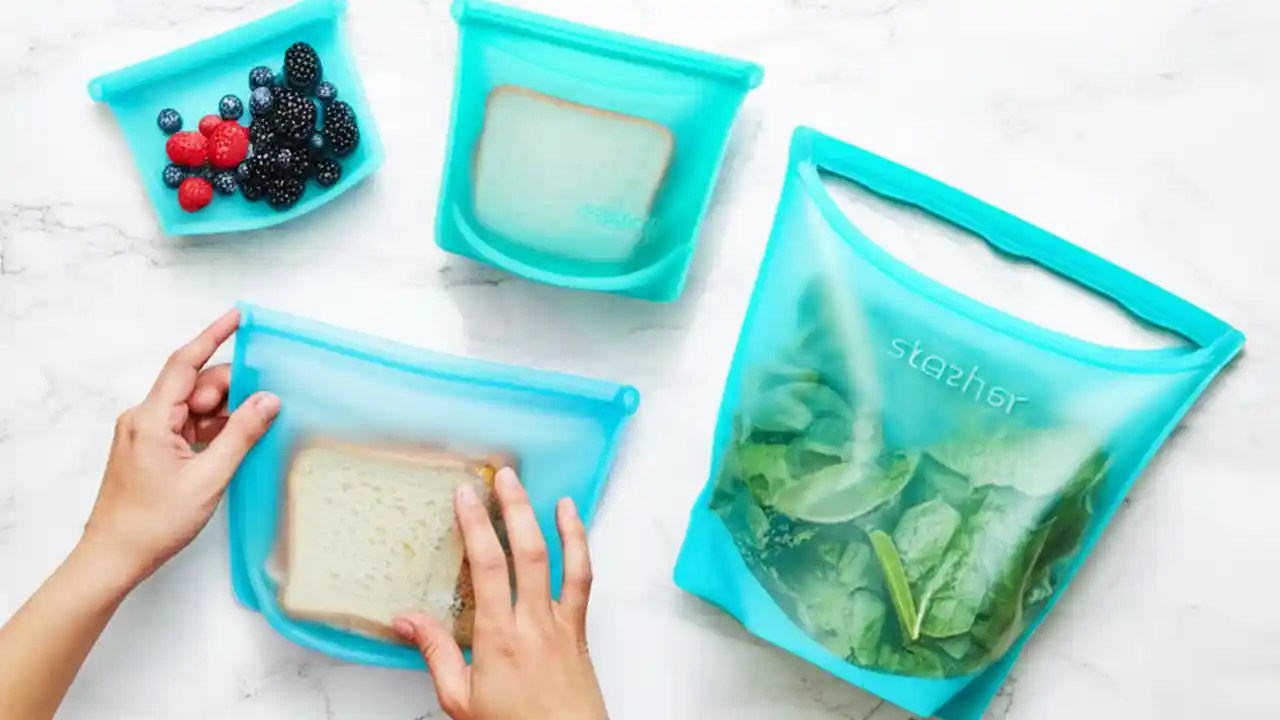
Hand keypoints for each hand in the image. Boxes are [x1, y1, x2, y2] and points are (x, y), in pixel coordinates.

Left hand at [81, 309, 279, 582]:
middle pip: (194, 385)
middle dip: (230, 390)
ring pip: (192, 406)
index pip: (185, 363)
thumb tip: (269, 400)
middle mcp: (143, 418)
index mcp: (150, 418)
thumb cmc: (153, 523)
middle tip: (264, 405)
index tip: (238, 317)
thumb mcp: (209, 477)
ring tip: (249, 432)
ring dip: (222, 414)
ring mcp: (144, 432)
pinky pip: (186, 424)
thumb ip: (241, 434)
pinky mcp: (150, 447)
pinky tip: (231, 443)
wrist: (115, 556)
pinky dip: (211, 429)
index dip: (213, 335)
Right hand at [395, 468, 606, 719]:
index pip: (486, 569)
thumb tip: (405, 618)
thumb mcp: (460, 699)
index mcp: (498, 638)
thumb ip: (435, 653)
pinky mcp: (578, 626)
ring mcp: (560, 621)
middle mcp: (532, 623)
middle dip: (511, 509)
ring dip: (543, 518)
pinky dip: (578, 543)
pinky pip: (582, 577)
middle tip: (500, 476)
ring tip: (531, 487)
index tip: (464, 496)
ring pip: (556, 559)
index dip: (476, 527)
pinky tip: (571, 519)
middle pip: (524, 553)